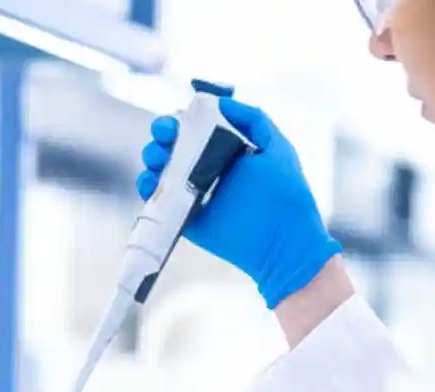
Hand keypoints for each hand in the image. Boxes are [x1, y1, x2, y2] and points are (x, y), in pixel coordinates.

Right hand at [137, 98, 341, 308]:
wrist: (284, 244)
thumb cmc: (287, 195)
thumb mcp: (277, 148)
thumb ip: (253, 120)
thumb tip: (220, 102)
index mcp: (227, 152)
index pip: (196, 129)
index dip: (182, 121)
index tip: (177, 119)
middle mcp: (207, 171)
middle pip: (173, 147)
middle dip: (163, 136)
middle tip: (164, 135)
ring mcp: (194, 196)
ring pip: (162, 172)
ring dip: (153, 159)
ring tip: (157, 158)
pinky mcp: (186, 220)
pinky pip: (159, 203)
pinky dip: (147, 190)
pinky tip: (150, 181)